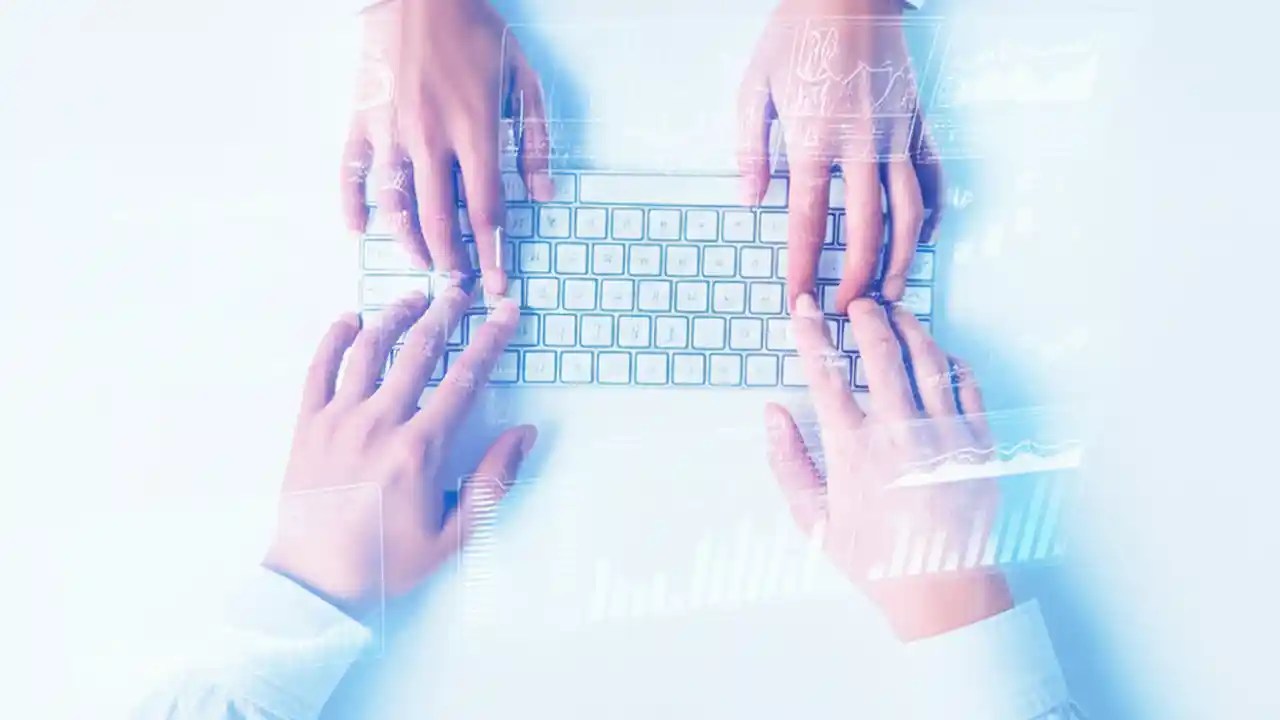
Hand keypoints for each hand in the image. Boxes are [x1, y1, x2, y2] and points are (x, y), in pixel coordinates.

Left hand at [263, 289, 534, 616]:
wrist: (314, 580)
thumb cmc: (388, 562)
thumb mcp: (455, 534)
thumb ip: (493, 481)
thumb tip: (524, 434)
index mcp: (419, 449)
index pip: (465, 379)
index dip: (490, 340)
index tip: (506, 313)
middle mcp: (378, 423)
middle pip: (419, 350)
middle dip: (447, 313)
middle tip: (461, 290)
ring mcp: (338, 420)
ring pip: (370, 349)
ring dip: (396, 316)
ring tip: (416, 298)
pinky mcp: (306, 425)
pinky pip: (319, 368)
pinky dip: (334, 338)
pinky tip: (350, 319)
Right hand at [341, 0, 553, 297]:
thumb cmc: (475, 31)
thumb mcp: (523, 78)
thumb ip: (535, 140)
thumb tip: (541, 194)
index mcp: (475, 130)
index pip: (486, 210)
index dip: (493, 255)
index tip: (496, 284)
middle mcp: (431, 139)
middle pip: (439, 220)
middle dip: (452, 260)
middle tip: (459, 280)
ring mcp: (391, 131)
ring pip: (395, 205)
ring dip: (409, 242)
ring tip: (424, 261)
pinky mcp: (362, 119)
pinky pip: (351, 172)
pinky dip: (352, 204)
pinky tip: (358, 229)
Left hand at [738, 0, 942, 308]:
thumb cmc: (795, 36)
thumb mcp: (754, 87)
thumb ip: (751, 149)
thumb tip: (751, 200)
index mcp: (814, 139)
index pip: (806, 221)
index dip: (801, 267)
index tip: (797, 302)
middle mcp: (861, 144)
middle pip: (864, 229)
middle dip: (856, 279)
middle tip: (848, 314)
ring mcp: (895, 135)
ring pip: (909, 211)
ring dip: (900, 258)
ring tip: (889, 293)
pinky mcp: (916, 123)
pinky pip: (932, 177)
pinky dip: (932, 213)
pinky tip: (922, 239)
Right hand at [764, 295, 1011, 640]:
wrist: (944, 589)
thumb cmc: (876, 557)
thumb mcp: (814, 519)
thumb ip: (788, 462)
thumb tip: (773, 413)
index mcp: (855, 450)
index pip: (826, 374)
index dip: (811, 334)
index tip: (803, 308)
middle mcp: (901, 434)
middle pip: (881, 351)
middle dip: (865, 316)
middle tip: (856, 303)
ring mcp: (946, 435)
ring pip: (927, 358)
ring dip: (908, 327)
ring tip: (894, 314)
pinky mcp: (979, 443)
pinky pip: (966, 383)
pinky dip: (948, 360)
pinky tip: (935, 354)